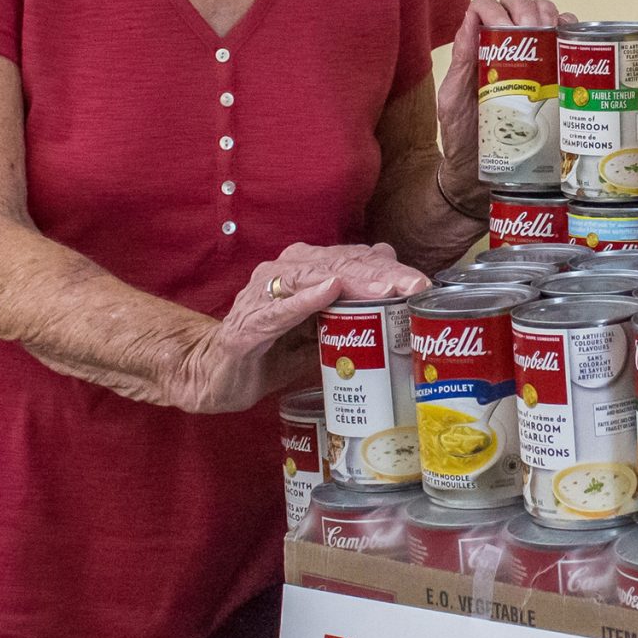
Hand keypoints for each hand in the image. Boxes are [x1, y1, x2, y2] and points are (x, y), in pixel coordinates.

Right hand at [175, 242, 427, 414]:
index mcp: (304, 271)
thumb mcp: (322, 333)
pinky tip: (329, 292)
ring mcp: (263, 296)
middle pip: (339, 264)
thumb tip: (393, 288)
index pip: (353, 261)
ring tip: (386, 286)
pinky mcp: (247, 326)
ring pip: (314, 279)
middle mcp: (284, 273)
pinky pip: (279, 310)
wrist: (216, 376)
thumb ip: (352, 311)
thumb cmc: (273, 352)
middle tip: (414, 284)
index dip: (389, 269)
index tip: (422, 282)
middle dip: (381, 273)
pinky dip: (304, 300)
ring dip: (353, 281)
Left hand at [435, 0, 563, 204]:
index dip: (499, 8)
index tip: (505, 30)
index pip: (490, 6)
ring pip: (549, 16)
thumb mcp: (453, 100)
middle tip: (532, 35)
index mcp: (480, 48)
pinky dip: (573, 37)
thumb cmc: (464, 138)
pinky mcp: (555, 76)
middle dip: (530, 10)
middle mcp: (508, 48)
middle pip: (523, 4)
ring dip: (553, 19)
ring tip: (550, 42)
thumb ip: (461, 62)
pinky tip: (569, 51)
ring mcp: (534, 59)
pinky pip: (569, 43)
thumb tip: (470, 20)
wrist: (482, 175)